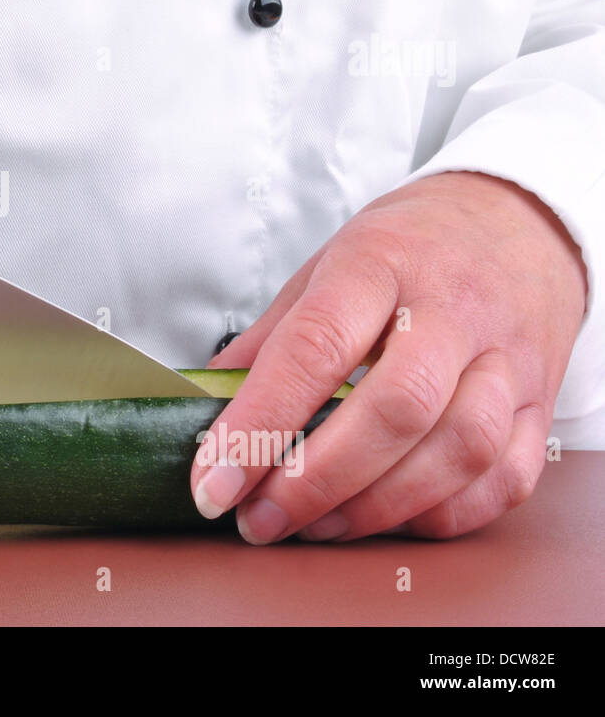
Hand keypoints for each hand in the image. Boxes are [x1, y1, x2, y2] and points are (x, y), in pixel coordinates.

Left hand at [194, 170, 587, 541]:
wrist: (516, 218)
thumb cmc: (404, 250)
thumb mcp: (323, 267)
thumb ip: (269, 340)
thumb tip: (203, 407)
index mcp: (378, 263)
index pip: (314, 347)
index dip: (259, 423)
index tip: (213, 481)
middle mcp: (452, 308)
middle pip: (396, 407)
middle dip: (316, 480)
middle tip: (258, 520)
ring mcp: (507, 357)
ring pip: (460, 449)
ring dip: (377, 506)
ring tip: (314, 526)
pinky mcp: (542, 401)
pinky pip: (504, 478)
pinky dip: (440, 514)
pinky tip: (385, 519)